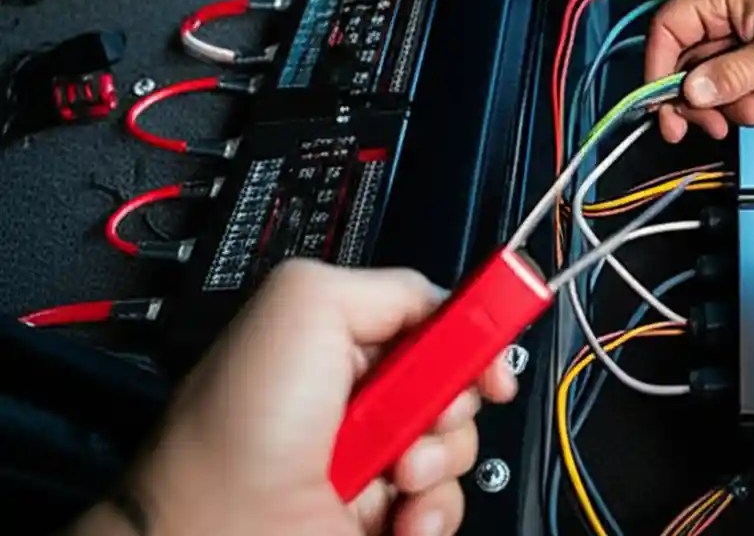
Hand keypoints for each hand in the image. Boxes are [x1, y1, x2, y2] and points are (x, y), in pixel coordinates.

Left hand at [76, 260, 516, 535]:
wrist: (226, 534)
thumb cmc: (238, 431)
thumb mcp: (307, 301)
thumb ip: (389, 286)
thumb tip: (451, 302)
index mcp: (339, 341)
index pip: (432, 320)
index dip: (468, 332)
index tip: (485, 351)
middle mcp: (359, 399)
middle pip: (456, 382)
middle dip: (454, 397)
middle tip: (419, 412)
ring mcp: (375, 461)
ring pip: (459, 446)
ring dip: (442, 457)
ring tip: (396, 471)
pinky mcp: (389, 514)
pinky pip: (447, 504)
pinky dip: (434, 509)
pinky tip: (400, 512)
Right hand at [644, 0, 753, 141]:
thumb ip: (732, 76)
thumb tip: (690, 94)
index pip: (666, 34)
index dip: (658, 74)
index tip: (666, 110)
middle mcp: (727, 15)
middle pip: (690, 69)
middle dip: (712, 101)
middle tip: (722, 124)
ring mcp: (747, 36)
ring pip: (722, 86)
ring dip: (746, 104)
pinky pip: (750, 88)